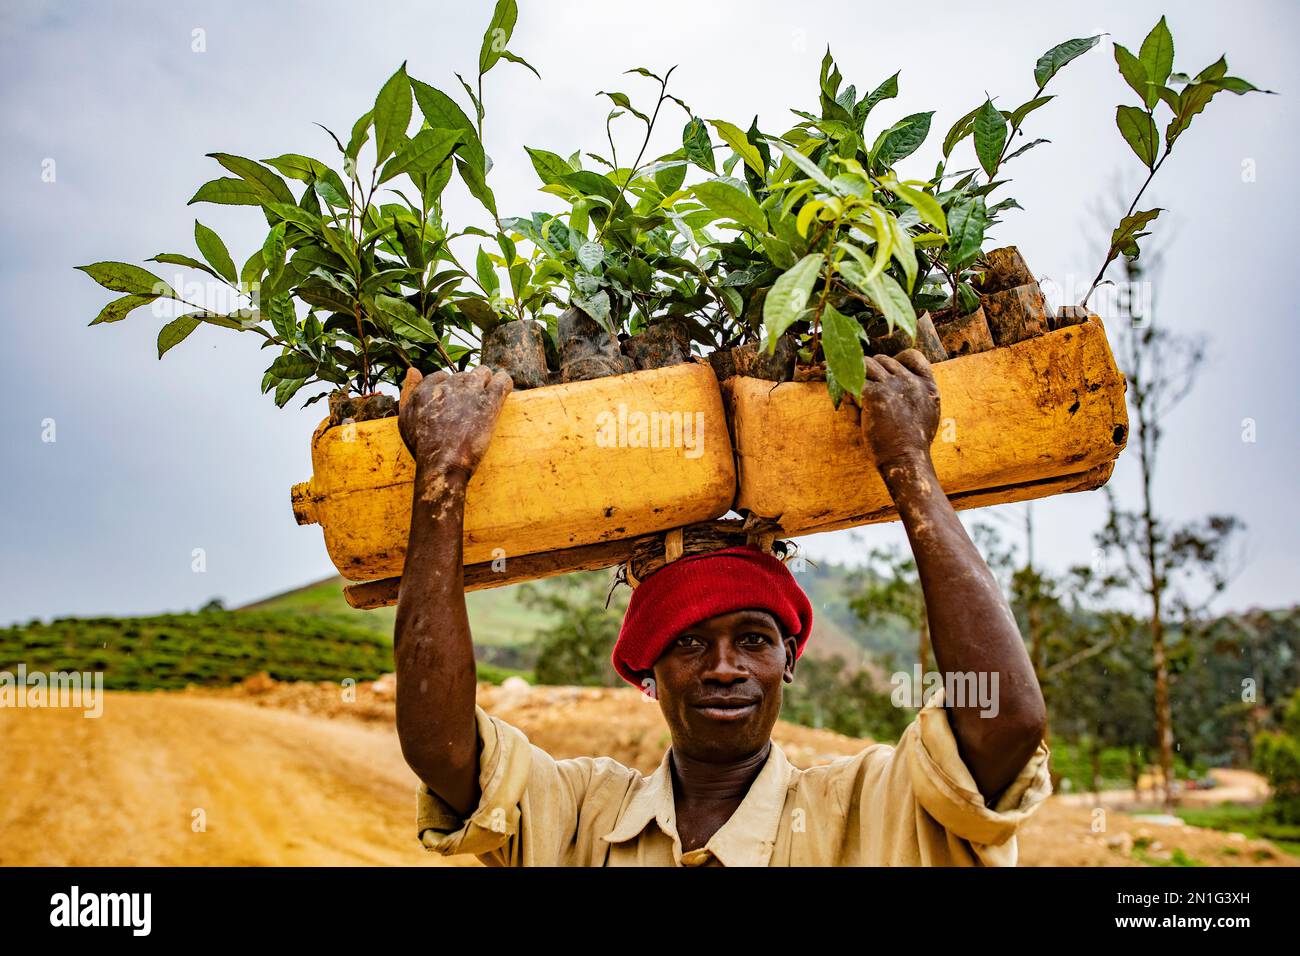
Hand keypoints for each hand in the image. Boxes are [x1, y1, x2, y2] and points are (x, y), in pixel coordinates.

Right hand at [399, 366, 513, 487]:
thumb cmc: (423, 448)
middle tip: (470, 406)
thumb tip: (412, 370)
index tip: (453, 401)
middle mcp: (448, 386)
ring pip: (482, 373)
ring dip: (485, 380)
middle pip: (462, 376)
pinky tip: (504, 385)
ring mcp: (470, 391)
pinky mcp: (489, 401)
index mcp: (426, 389)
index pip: (441, 376)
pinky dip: (504, 381)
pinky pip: (502, 381)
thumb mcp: (405, 419)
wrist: (442, 463)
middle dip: (466, 387)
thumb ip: (407, 392)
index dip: (448, 387)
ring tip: (487, 394)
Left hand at [857, 349, 940, 472]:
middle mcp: (910, 380)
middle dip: (872, 375)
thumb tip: (897, 383)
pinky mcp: (875, 394)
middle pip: (883, 360)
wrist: (906, 461)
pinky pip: (853, 382)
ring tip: (859, 403)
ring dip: (857, 380)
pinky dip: (850, 395)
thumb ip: (917, 396)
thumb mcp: (927, 415)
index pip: (913, 356)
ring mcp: (892, 385)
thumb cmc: (912, 445)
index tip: (886, 374)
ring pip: (865, 365)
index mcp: (927, 385)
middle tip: (868, 397)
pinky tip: (855, 410)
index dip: (896, 361)